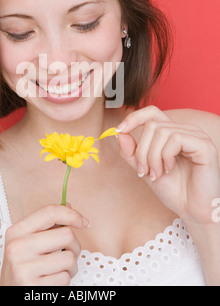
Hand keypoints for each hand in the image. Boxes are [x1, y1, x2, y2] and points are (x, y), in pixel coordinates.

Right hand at [0, 204, 88, 285]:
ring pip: (69, 258)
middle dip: (74, 246)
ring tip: (58, 270)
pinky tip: (52, 282)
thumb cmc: (22, 269)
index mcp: (16, 232)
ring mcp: (23, 268)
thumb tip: (69, 206)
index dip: (72, 215)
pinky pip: (65, 278)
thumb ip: (47, 225)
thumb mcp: (27, 243)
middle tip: (68, 254)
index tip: (83, 222)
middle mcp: (17, 248)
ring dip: (70, 267)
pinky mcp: (33, 287)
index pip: (50, 212)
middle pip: (66, 235)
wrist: (10, 297)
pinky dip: (64, 281)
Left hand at [116, 106, 219, 224]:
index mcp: (173, 132)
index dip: (133, 118)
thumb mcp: (145, 169)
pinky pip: (176, 139)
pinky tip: (170, 170)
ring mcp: (197, 136)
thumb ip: (132, 152)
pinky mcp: (204, 145)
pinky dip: (166, 156)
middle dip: (142, 150)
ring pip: (161, 131)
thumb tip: (120, 133)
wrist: (193, 211)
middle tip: (144, 171)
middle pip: (152, 124)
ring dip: (153, 156)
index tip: (119, 130)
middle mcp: (186, 130)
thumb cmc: (174, 191)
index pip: (151, 112)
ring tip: (157, 174)